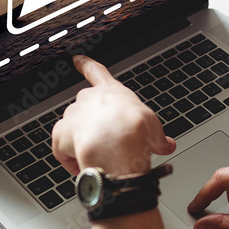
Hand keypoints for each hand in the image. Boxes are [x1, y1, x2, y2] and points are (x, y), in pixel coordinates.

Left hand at [51, 55, 175, 176]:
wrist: (118, 142)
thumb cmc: (136, 129)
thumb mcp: (154, 130)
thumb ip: (157, 137)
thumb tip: (167, 145)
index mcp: (111, 91)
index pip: (97, 72)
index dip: (86, 65)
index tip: (77, 59)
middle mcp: (88, 98)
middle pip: (85, 109)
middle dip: (94, 127)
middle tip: (108, 145)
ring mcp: (73, 115)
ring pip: (73, 131)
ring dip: (83, 145)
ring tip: (99, 160)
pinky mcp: (61, 134)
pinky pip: (63, 150)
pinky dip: (71, 161)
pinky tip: (84, 168)